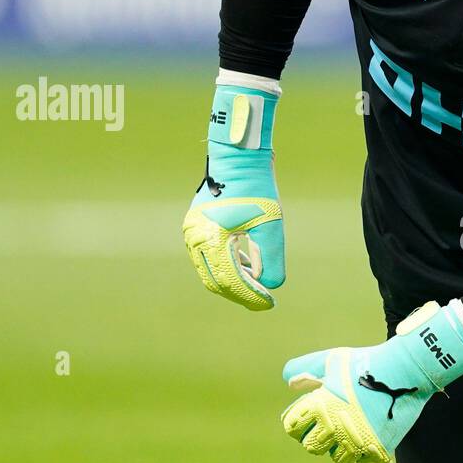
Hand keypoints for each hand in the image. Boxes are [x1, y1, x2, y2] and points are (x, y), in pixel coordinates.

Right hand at [183, 77, 284, 310]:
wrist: (238, 158)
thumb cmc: (257, 188)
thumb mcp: (270, 225)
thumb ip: (271, 259)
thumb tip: (269, 287)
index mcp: (211, 238)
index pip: (231, 281)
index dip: (250, 296)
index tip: (269, 304)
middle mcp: (195, 237)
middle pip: (217, 281)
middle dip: (240, 293)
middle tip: (264, 300)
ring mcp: (191, 232)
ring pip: (210, 270)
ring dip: (233, 280)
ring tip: (258, 284)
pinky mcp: (194, 227)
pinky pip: (207, 256)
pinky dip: (226, 265)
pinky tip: (247, 265)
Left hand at [281, 300, 462, 462]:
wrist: (405, 369)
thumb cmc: (366, 361)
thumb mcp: (333, 359)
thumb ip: (306, 368)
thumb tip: (291, 383)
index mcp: (319, 406)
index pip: (292, 427)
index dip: (298, 422)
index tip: (309, 417)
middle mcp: (334, 427)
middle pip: (312, 447)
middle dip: (318, 436)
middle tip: (331, 424)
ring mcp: (357, 440)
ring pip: (339, 458)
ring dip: (343, 447)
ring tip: (353, 431)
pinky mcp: (379, 448)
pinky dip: (367, 458)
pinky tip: (370, 444)